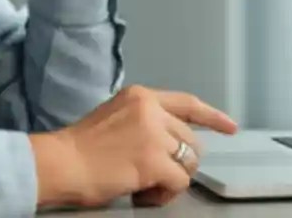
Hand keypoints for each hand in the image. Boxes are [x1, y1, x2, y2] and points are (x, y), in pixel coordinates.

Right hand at [29, 85, 238, 208]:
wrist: (61, 163)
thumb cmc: (80, 148)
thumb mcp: (114, 117)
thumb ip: (143, 121)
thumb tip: (169, 145)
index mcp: (140, 96)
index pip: (187, 103)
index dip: (212, 117)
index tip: (230, 126)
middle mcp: (151, 110)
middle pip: (190, 141)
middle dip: (179, 163)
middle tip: (152, 177)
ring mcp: (154, 134)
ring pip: (189, 162)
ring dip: (171, 179)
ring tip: (145, 186)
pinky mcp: (154, 160)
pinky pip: (179, 182)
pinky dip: (165, 194)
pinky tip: (143, 193)